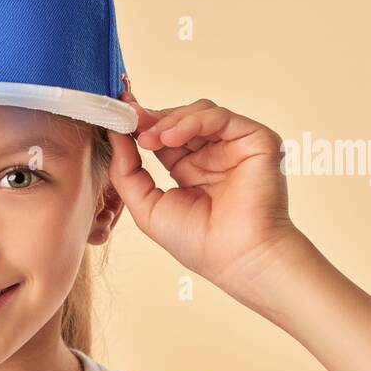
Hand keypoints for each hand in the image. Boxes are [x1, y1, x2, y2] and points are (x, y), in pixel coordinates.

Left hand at [106, 93, 303, 298]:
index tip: (117, 114)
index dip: (140, 125)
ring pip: (199, 112)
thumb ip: (127, 172)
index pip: (163, 135)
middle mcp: (213, 154)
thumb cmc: (198, 242)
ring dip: (169, 121)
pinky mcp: (255, 140)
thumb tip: (114, 136)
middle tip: (128, 122)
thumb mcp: (147, 206)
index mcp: (190, 169)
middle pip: (179, 119)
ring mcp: (234, 146)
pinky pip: (220, 118)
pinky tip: (171, 138)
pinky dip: (193, 121)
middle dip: (151, 119)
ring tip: (150, 140)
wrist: (236, 257)